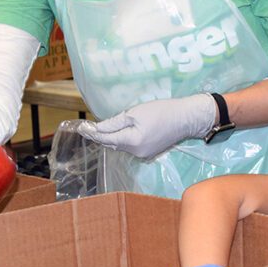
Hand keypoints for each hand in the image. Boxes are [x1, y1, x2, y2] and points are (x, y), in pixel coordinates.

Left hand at [77, 94, 215, 158]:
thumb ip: (115, 122)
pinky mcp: (149, 152)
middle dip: (101, 136)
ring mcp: (143, 154)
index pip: (106, 138)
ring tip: (102, 128)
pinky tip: (120, 131)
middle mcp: (136, 152)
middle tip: (87, 127)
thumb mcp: (135, 112)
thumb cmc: (162, 111)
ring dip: (112, 137)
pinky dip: (123, 139)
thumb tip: (98, 129)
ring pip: (121, 146)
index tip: (81, 128)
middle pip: (112, 144)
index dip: (93, 133)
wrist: (186, 118)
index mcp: (132, 141)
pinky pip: (131, 146)